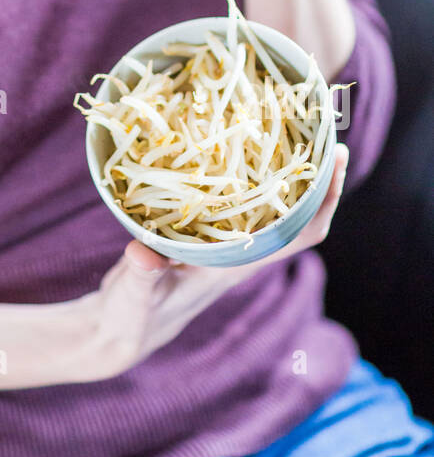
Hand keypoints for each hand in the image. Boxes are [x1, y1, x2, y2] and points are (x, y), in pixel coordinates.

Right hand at [80, 143, 348, 380]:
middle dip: (314, 174)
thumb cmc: (132, 318)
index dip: (325, 200)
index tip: (335, 158)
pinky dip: (247, 175)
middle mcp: (240, 252)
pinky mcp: (204, 235)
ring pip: (273, 206)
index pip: (300, 235)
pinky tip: (235, 146)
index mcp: (235, 266)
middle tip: (318, 126)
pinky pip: (241, 202)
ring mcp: (224, 244)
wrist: (121, 330)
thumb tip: (142, 253)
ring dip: (286, 172)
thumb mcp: (134, 297)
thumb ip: (141, 275)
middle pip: (298, 213)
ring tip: (289, 127)